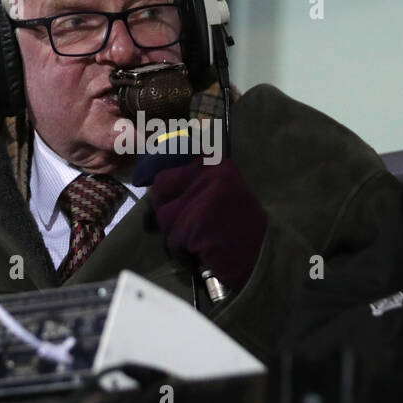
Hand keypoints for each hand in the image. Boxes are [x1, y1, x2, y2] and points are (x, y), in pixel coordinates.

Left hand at [149, 156, 266, 289]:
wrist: (260, 253)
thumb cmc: (238, 222)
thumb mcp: (220, 188)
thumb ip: (193, 177)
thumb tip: (155, 175)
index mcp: (215, 162)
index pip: (173, 150)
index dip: (153, 163)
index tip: (142, 176)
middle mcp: (209, 173)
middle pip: (162, 185)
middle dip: (164, 205)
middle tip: (178, 220)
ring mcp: (203, 198)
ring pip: (164, 215)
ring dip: (174, 231)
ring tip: (195, 237)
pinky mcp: (196, 223)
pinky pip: (172, 238)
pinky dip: (181, 249)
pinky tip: (198, 250)